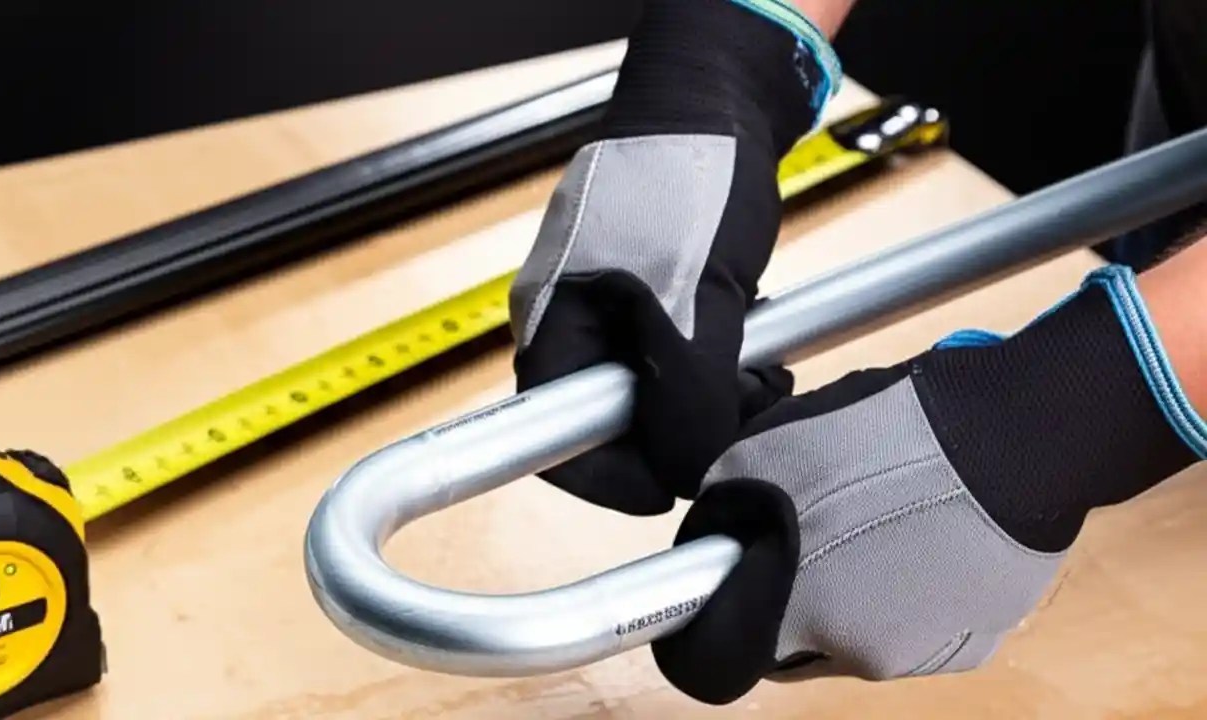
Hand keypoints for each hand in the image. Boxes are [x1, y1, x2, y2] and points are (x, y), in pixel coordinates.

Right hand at [510, 0, 830, 514]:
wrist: (721, 104)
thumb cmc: (689, 171)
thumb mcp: (693, 292)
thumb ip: (685, 389)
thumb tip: (687, 468)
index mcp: (552, 326)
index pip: (555, 443)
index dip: (614, 476)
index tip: (675, 482)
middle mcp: (573, 328)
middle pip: (612, 427)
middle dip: (683, 432)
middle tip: (741, 409)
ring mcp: (611, 316)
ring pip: (655, 401)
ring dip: (712, 400)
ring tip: (758, 370)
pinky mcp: (651, 306)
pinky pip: (679, 366)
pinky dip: (720, 370)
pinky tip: (754, 346)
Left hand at [652, 265, 1205, 703]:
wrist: (1015, 436)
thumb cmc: (886, 439)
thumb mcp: (763, 451)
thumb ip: (724, 509)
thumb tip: (714, 538)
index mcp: (801, 620)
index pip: (722, 658)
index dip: (714, 615)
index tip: (723, 579)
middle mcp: (863, 658)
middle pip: (797, 642)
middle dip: (790, 596)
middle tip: (807, 529)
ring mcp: (930, 655)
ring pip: (861, 633)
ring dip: (855, 590)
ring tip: (877, 516)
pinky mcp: (981, 639)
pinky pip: (921, 622)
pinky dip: (912, 587)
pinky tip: (923, 528)